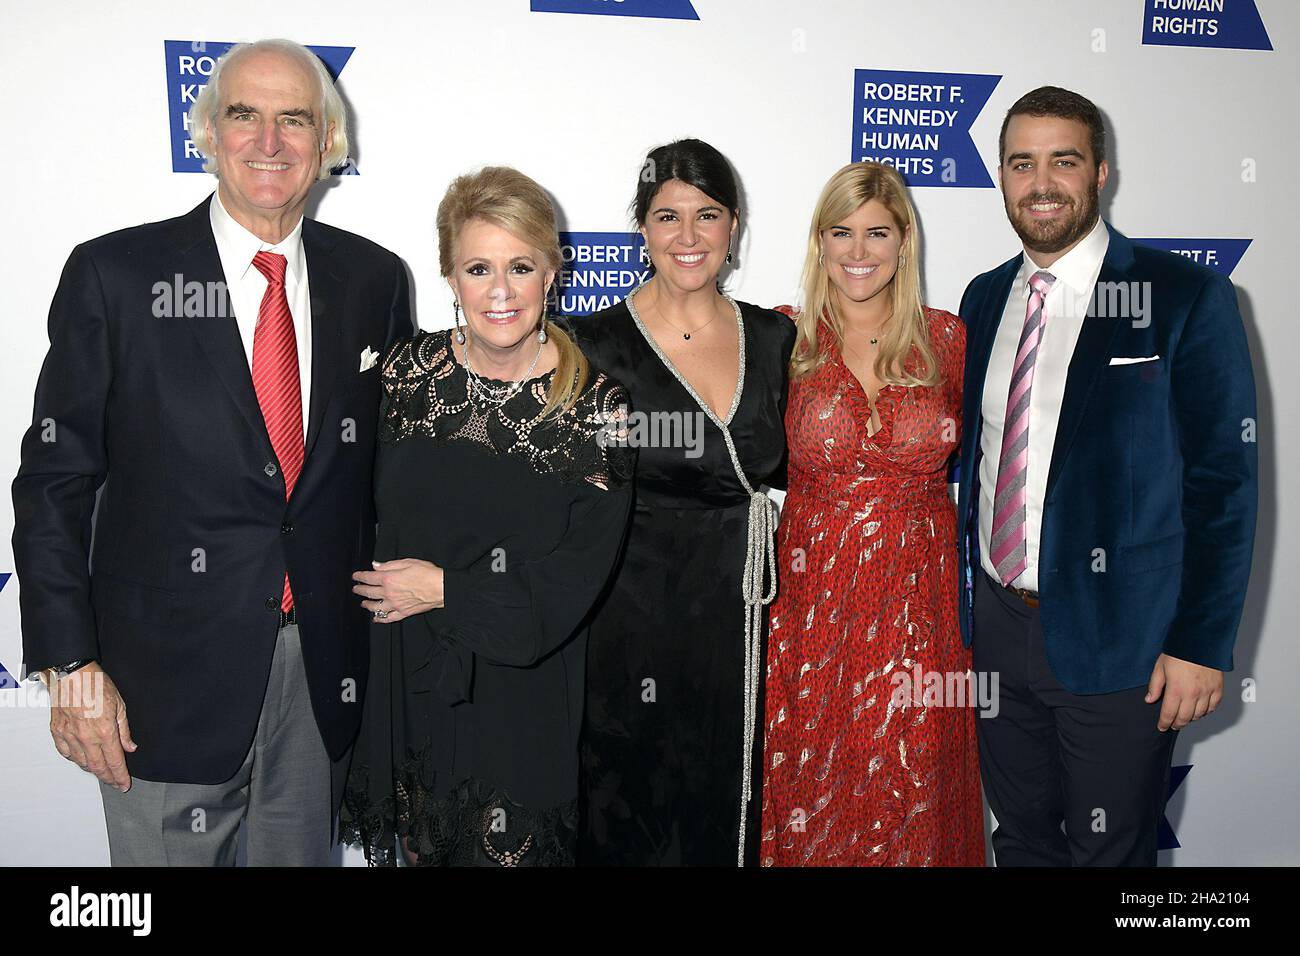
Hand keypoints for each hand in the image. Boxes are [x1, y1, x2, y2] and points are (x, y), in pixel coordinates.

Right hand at [48, 662, 135, 790]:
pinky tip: (82, 759)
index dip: (120, 777)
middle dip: (108, 779)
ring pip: (81, 762)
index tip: (124, 784)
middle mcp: (86, 738)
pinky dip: (75, 759)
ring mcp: (69, 736)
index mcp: (105, 731)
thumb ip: (125, 730)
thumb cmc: (96, 685)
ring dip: (93, 770)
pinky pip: (66, 753)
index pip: (114, 762)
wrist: (71, 674)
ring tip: (102, 772)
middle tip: (115, 783)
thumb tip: (130, 747)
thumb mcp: (120, 705)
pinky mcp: (57, 732)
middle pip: (98, 767)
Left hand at [352, 558, 443, 623]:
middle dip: (360, 590)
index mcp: (389, 579)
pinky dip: (380, 619)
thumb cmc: (427, 573)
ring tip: (363, 603)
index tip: (355, 576)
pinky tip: (376, 618)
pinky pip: (388, 618)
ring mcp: (395, 605)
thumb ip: (389, 565)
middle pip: (369, 592)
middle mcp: (389, 593)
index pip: (369, 578)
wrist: (441, 587)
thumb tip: (376, 565)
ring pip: (375, 607)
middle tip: (356, 589)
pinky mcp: (403, 612)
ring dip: (367, 604)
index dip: (360, 576)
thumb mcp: (408, 562)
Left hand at [1146, 653, 1223, 731]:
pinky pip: (1213, 707)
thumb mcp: (1160, 667)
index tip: (1162, 726)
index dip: (1164, 723)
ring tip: (1185, 718)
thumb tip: (1150, 699)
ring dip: (1191, 719)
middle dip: (1177, 724)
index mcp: (1176, 689)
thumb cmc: (1179, 652)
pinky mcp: (1217, 689)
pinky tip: (1201, 711)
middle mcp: (1192, 694)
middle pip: (1185, 718)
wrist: (1200, 641)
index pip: (1169, 713)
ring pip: (1199, 714)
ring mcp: (1206, 692)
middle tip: (1173, 725)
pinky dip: (1206, 712)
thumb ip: (1155, 685)